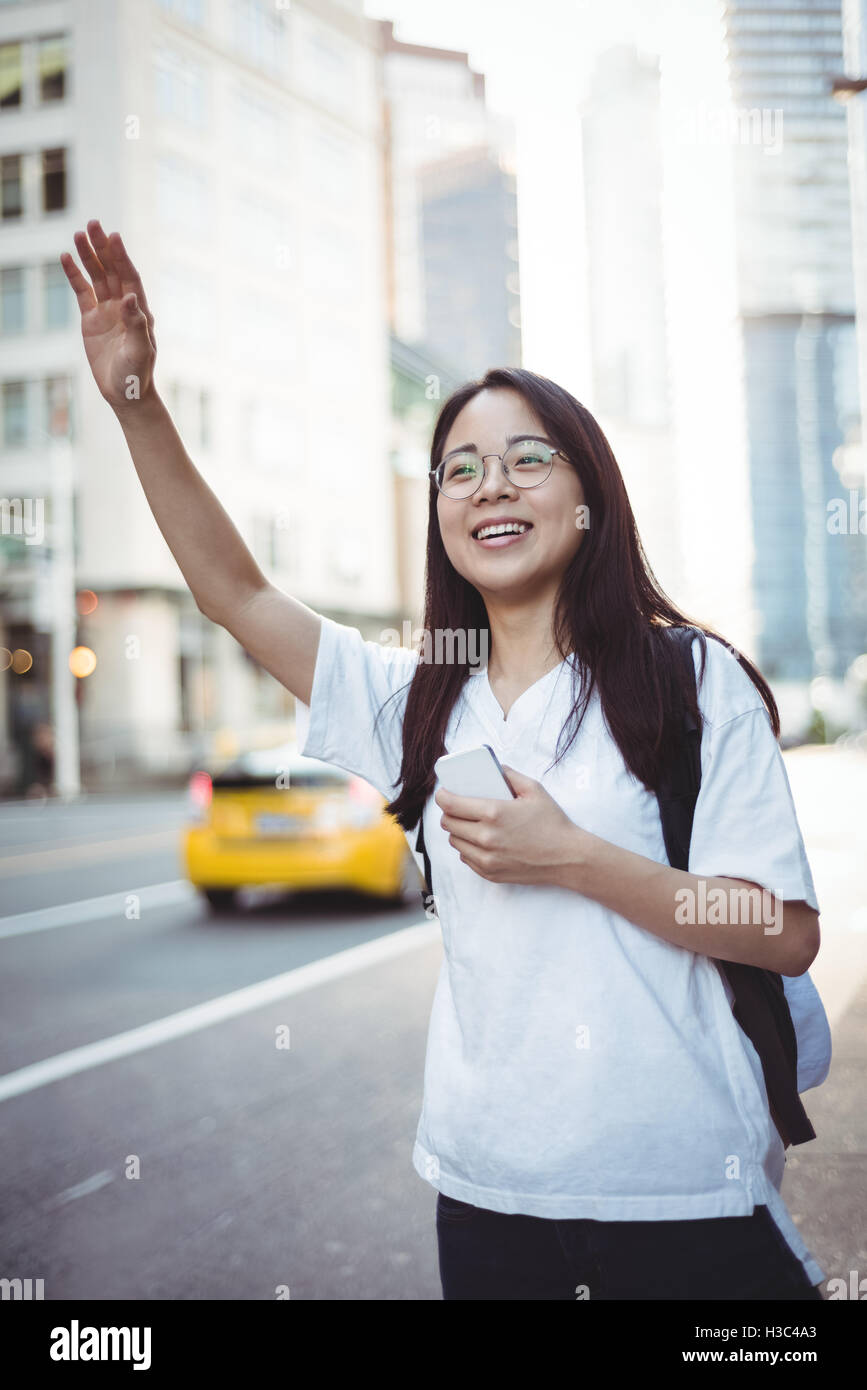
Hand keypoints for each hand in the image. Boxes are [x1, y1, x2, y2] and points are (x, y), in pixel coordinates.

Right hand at [60, 219, 156, 409]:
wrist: (125, 393)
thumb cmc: (138, 374)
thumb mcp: (140, 350)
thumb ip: (136, 324)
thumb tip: (130, 297)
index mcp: (140, 311)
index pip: (130, 277)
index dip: (122, 257)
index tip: (114, 236)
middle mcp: (124, 306)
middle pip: (113, 270)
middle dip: (103, 248)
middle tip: (93, 224)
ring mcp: (107, 311)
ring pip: (97, 277)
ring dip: (88, 256)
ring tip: (78, 234)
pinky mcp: (92, 320)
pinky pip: (82, 292)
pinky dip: (75, 276)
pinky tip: (66, 258)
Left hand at [435, 765, 579, 885]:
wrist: (567, 858)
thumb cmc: (553, 823)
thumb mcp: (534, 790)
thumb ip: (509, 775)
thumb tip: (493, 768)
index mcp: (494, 813)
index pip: (451, 804)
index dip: (443, 796)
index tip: (444, 792)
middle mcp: (486, 837)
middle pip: (448, 823)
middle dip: (449, 813)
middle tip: (458, 807)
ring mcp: (486, 858)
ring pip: (454, 841)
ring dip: (458, 831)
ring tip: (470, 824)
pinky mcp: (489, 872)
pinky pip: (465, 858)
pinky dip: (468, 848)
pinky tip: (481, 841)